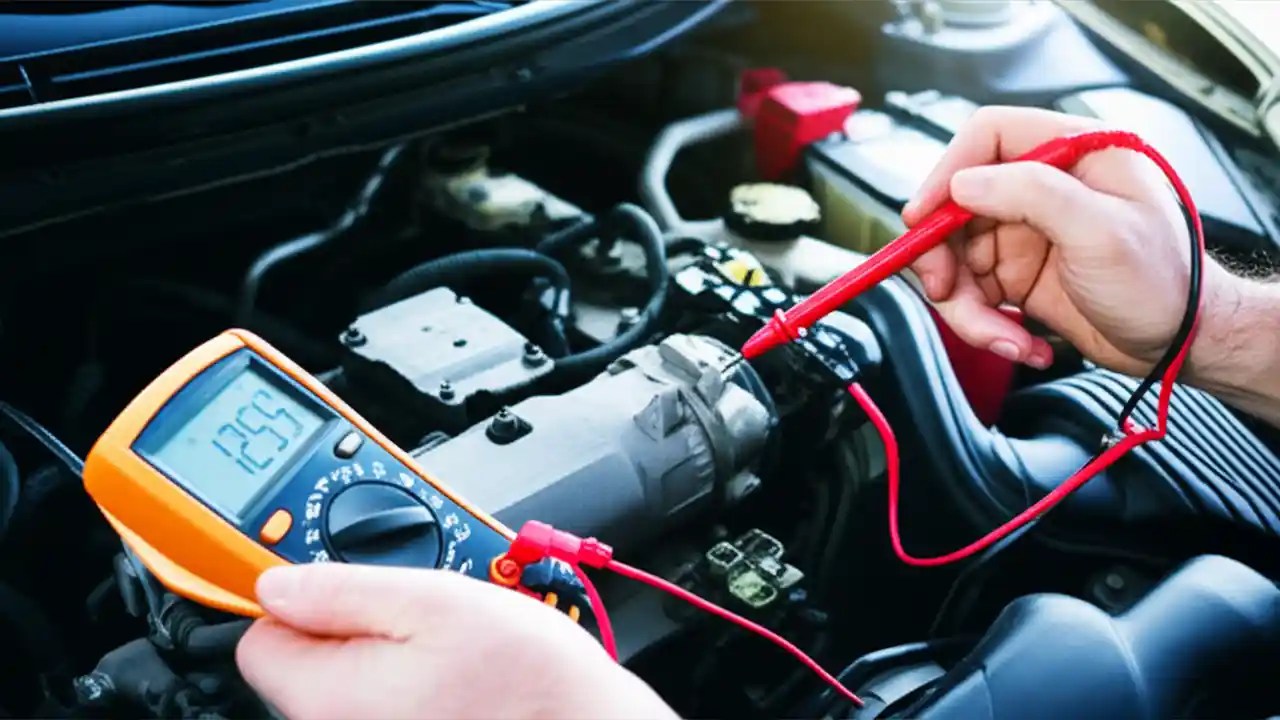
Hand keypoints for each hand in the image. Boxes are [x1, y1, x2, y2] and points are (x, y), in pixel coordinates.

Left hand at [236, 564, 677, 719]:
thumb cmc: (527, 678)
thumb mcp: (434, 600)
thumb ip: (342, 588)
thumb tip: (274, 580)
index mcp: (326, 693)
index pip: (258, 634)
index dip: (295, 591)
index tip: (329, 570)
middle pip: (303, 658)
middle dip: (348, 618)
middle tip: (413, 600)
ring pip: (349, 677)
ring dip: (385, 645)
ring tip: (445, 632)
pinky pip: (383, 700)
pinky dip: (408, 676)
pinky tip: (452, 664)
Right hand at [904, 106, 1196, 375]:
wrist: (1181, 344)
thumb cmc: (1164, 282)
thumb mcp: (1102, 231)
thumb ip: (1032, 194)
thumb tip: (964, 184)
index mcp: (1072, 152)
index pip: (987, 137)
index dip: (947, 172)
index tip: (923, 217)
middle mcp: (1043, 186)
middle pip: (957, 205)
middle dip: (944, 256)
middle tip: (943, 289)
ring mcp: (1026, 232)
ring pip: (956, 257)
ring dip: (967, 305)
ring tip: (1004, 336)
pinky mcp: (1017, 274)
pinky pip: (973, 293)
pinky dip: (986, 325)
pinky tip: (1023, 340)